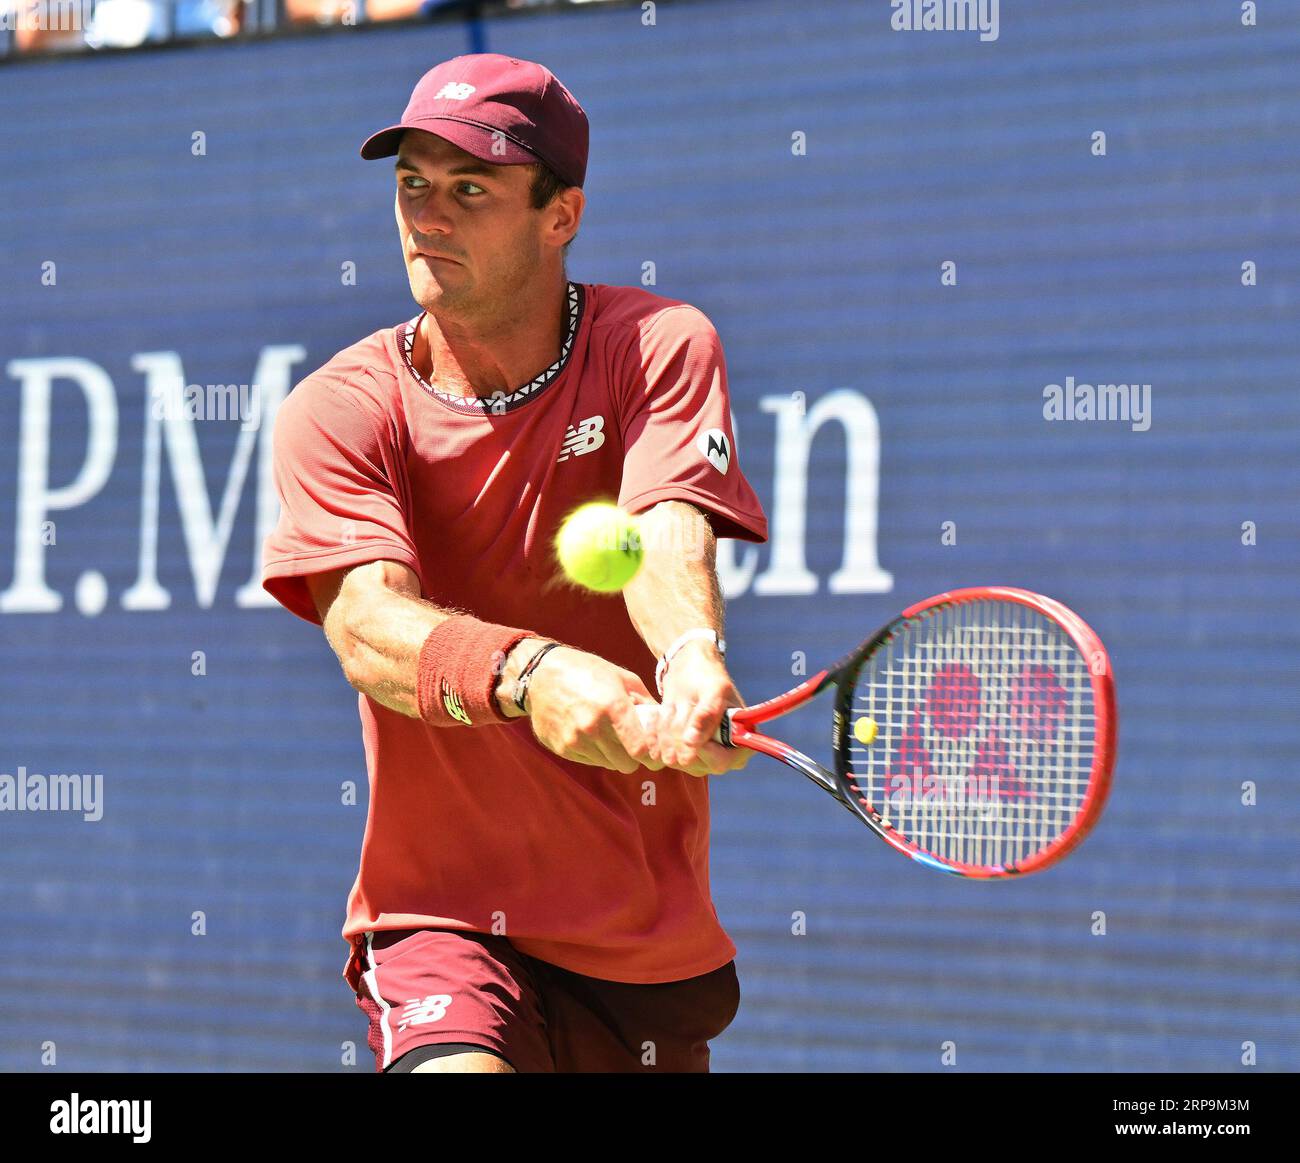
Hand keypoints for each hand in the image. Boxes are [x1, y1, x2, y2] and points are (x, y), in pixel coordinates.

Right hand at [524, 647, 664, 774]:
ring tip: (608, 733)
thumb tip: (666, 721)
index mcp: (613, 706)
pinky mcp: (562, 748)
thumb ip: (645, 701)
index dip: (651, 755)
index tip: (654, 754)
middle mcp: (593, 727)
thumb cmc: (586, 670)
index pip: (640, 750)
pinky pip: (589, 760)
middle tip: (631, 744)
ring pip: (608, 764)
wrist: (540, 674)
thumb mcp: (621, 677)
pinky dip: (594, 752)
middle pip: (626, 764)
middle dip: (633, 756)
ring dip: (613, 754)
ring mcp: (575, 740)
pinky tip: (589, 733)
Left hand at [653, 641, 751, 776]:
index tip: (689, 734)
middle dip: (679, 734)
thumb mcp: (714, 689)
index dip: (703, 751)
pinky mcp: (677, 753)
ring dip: (666, 730)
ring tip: (671, 706)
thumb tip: (692, 743)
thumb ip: (707, 715)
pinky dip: (654, 733)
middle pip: (693, 762)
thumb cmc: (708, 676)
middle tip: (678, 707)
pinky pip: (659, 753)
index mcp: (740, 744)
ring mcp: (697, 757)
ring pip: (672, 757)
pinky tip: (656, 715)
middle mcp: (720, 756)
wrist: (688, 670)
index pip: (720, 761)